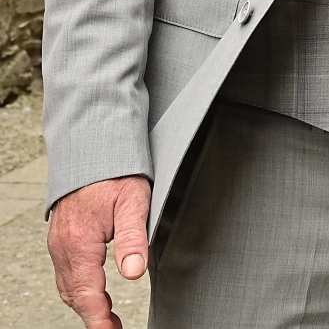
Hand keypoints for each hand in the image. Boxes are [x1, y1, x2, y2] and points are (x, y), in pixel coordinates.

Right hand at [49, 175, 149, 328]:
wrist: (93, 150)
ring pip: (67, 286)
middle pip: (74, 295)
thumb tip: (134, 273)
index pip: (87, 293)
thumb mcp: (133, 202)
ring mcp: (59, 244)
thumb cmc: (116, 173)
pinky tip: (93, 292)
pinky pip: (65, 273)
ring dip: (85, 304)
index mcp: (80, 243)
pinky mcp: (62, 238)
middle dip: (93, 316)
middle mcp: (64, 247)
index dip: (98, 318)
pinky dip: (78, 289)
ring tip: (107, 318)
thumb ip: (133, 239)